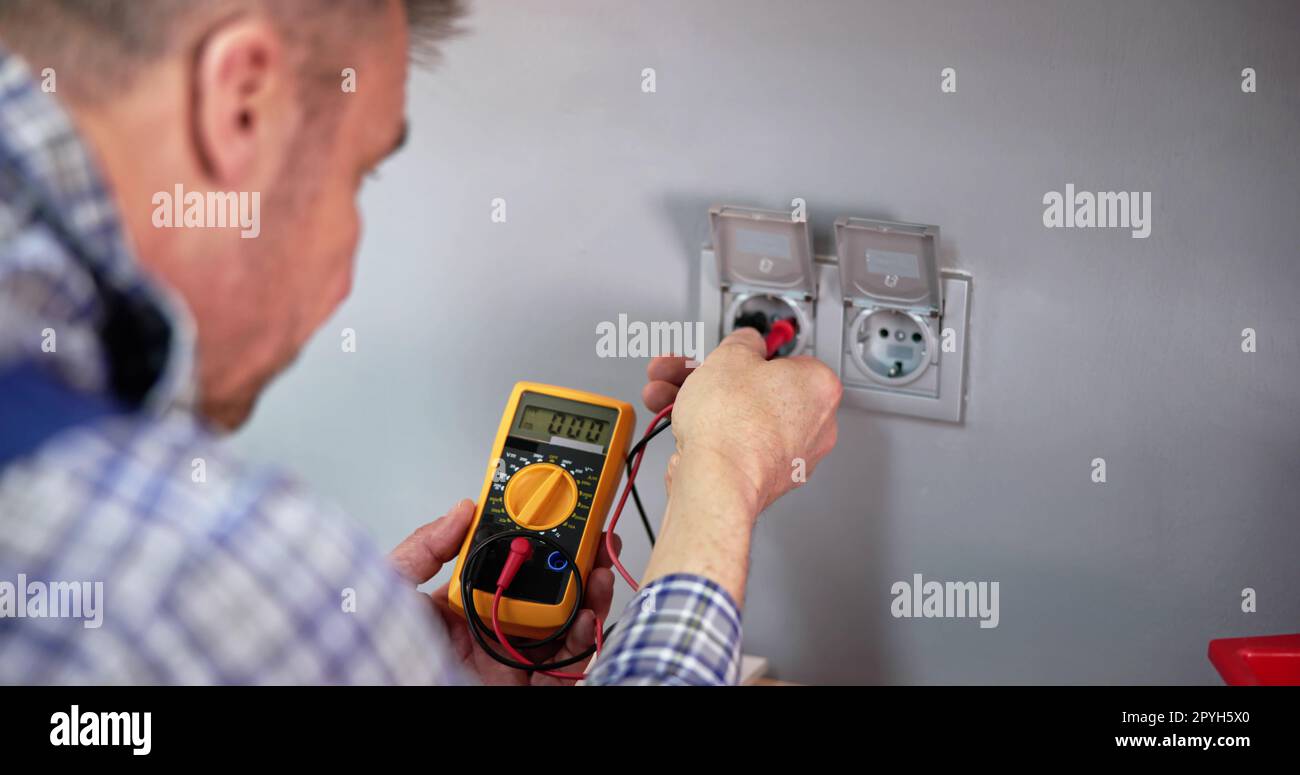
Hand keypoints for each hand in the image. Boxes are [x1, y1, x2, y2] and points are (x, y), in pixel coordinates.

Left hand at [389, 499, 618, 684]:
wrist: (392, 693)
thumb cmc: (385, 654)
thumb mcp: (394, 589)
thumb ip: (424, 549)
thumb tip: (461, 511)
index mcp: (463, 605)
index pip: (509, 565)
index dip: (536, 540)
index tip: (555, 515)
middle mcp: (493, 630)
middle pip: (547, 592)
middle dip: (576, 565)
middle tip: (594, 538)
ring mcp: (514, 659)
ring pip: (567, 624)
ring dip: (590, 595)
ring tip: (599, 570)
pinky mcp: (531, 688)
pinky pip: (568, 665)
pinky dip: (584, 640)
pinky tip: (586, 615)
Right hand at [643, 328, 841, 512]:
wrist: (716, 480)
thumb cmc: (734, 424)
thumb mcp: (731, 356)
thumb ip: (742, 342)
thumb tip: (746, 342)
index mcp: (819, 387)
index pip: (787, 359)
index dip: (751, 353)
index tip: (732, 351)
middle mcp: (814, 425)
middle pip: (756, 390)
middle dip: (711, 377)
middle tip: (687, 370)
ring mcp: (789, 456)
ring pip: (739, 417)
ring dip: (698, 400)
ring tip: (663, 393)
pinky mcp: (761, 477)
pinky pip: (734, 444)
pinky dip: (707, 431)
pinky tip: (677, 420)